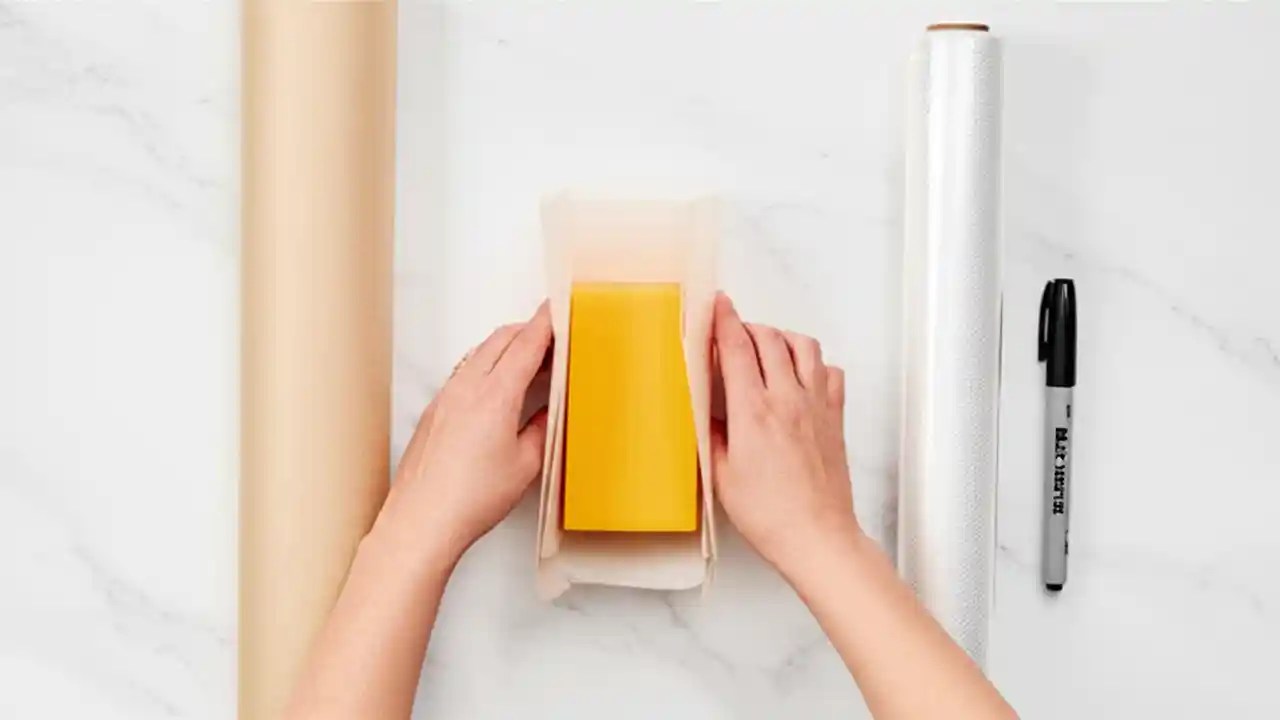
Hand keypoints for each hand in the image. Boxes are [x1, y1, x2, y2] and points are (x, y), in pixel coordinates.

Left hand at [372, 304, 551, 565]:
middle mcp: (466, 388)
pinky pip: (464, 372)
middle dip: (528, 330)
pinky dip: (487, 366)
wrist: (422, 520)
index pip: (526, 344)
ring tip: (529, 361)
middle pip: (501, 340)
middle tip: (552, 335)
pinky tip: (498, 388)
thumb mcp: (525, 465)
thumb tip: (548, 414)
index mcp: (495, 395)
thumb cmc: (469, 499)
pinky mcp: (434, 411)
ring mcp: (446, 397)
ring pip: (480, 354)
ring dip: (506, 347)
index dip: (546, 322)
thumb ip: (541, 430)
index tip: (557, 307)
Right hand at [711, 293, 857, 574]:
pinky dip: (815, 363)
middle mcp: (787, 399)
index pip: (737, 347)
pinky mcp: (835, 418)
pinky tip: (802, 375)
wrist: (817, 537)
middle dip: (748, 326)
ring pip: (804, 346)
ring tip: (767, 346)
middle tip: (733, 332)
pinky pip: (830, 372)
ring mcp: (816, 406)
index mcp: (753, 411)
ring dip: (782, 337)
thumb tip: (707, 413)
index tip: (717, 304)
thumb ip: (711, 436)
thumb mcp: (721, 476)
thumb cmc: (769, 514)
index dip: (724, 319)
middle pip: (770, 338)